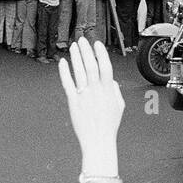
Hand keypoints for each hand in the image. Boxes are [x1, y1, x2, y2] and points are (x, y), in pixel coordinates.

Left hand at [58, 38, 123, 176]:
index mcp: (108, 90)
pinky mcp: (73, 102)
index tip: (97, 44)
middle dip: (86, 51)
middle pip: (91, 65)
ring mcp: (84, 96)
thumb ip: (115, 91)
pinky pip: (68, 84)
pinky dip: (64, 72)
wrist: (98, 141)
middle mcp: (96, 91)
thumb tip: (111, 80)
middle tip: (82, 40)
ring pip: (79, 72)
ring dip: (76, 57)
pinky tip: (63, 62)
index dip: (101, 54)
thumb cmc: (109, 125)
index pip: (105, 66)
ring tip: (74, 47)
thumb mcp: (119, 106)